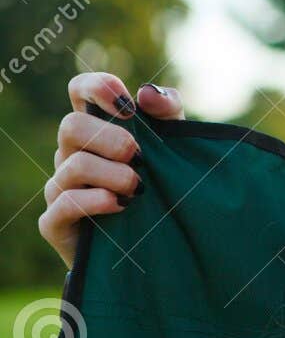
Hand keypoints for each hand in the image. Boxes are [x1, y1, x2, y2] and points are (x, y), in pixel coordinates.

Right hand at [39, 73, 184, 266]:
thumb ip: (168, 116)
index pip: (79, 91)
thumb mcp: (176, 149)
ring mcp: (60, 188)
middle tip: (141, 157)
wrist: (158, 249)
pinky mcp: (55, 222)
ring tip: (140, 189)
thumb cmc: (163, 191)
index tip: (128, 107)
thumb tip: (146, 93)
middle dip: (111, 138)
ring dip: (114, 174)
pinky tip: (122, 205)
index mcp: (96, 130)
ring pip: (73, 164)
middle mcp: (71, 155)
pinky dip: (97, 201)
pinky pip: (66, 203)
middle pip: (71, 126)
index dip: (97, 88)